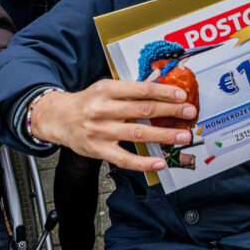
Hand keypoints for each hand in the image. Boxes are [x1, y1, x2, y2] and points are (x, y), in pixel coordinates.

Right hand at [30, 79, 196, 170]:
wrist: (59, 118)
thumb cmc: (88, 102)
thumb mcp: (106, 88)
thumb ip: (131, 89)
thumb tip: (161, 86)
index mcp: (107, 89)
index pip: (141, 89)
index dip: (164, 92)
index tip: (182, 95)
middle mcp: (104, 109)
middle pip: (143, 110)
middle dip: (170, 111)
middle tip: (189, 113)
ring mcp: (101, 131)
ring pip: (138, 133)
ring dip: (164, 135)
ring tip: (183, 136)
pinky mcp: (99, 150)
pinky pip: (125, 159)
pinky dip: (144, 162)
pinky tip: (160, 161)